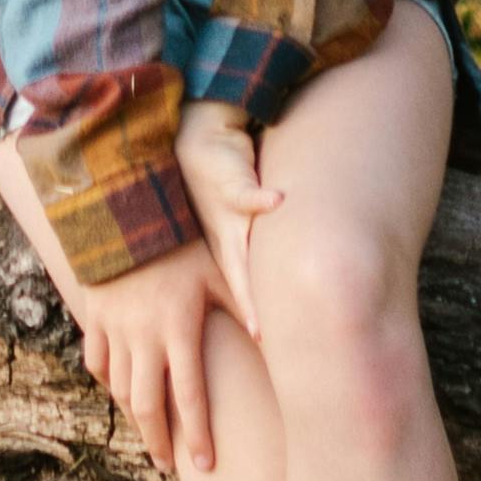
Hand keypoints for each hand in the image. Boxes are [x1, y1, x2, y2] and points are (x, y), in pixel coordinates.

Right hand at [80, 234, 229, 479]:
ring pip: (121, 390)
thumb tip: (274, 337)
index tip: (205, 465)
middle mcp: (144, 337)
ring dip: (135, 419)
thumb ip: (244, 304)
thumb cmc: (181, 243)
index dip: (198, 436)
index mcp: (178, 330)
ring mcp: (115, 330)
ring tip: (150, 437)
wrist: (124, 211)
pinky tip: (121, 393)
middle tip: (169, 465)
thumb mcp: (216, 271)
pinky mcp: (95, 319)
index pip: (191, 397)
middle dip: (159, 443)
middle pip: (148, 407)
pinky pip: (97, 363)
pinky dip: (108, 383)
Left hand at [179, 103, 274, 333]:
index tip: (260, 341)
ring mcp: (227, 212)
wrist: (202, 140)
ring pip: (240, 246)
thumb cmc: (224, 184)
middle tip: (259, 332)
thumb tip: (276, 266)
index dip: (249, 312)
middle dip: (248, 303)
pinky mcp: (234, 184)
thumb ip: (256, 241)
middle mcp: (227, 235)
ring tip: (263, 280)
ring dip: (249, 263)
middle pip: (239, 276)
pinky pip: (248, 194)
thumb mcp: (239, 216)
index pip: (239, 286)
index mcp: (227, 246)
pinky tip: (278, 200)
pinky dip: (262, 198)